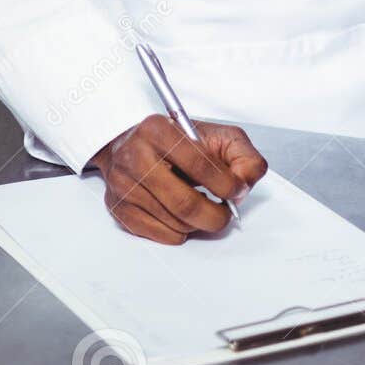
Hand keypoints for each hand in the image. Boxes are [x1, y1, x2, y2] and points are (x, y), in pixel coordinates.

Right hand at [92, 115, 267, 244]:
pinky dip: (179, 230)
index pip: (199, 165)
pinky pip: (160, 234)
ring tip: (200, 205)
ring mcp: (124, 185)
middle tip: (225, 213)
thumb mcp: (214, 135)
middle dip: (215, 215)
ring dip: (197, 222)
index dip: (226, 184)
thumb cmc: (174, 141)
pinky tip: (179, 212)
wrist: (130, 145)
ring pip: (175, 223)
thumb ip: (241, 154)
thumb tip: (245, 182)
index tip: (237, 191)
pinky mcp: (119, 209)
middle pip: (185, 204)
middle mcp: (136, 157)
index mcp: (159, 131)